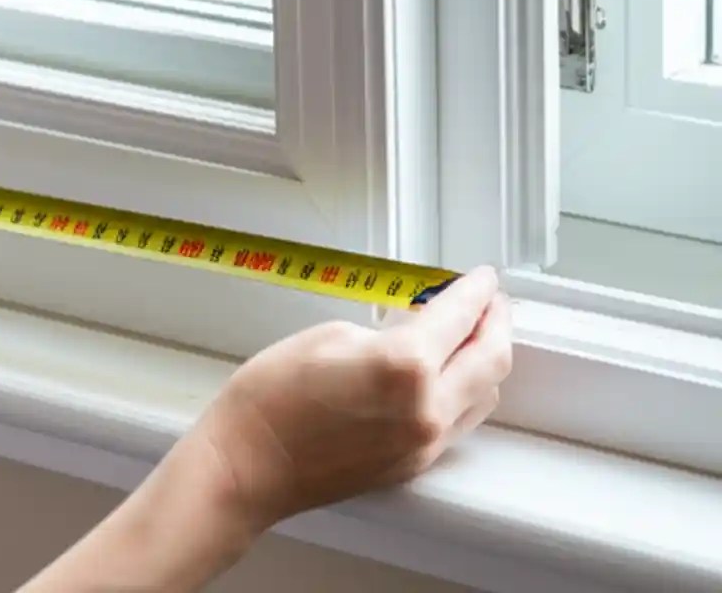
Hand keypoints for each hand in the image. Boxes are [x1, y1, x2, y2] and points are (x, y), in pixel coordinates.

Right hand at [192, 265, 511, 533]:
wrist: (246, 465)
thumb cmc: (270, 397)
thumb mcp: (329, 336)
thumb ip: (386, 331)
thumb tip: (417, 330)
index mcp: (406, 365)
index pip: (461, 316)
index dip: (476, 290)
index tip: (481, 277)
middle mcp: (428, 408)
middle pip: (493, 358)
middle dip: (496, 322)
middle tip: (488, 302)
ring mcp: (425, 442)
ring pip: (484, 394)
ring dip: (484, 360)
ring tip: (468, 337)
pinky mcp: (413, 464)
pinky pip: (459, 421)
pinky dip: (463, 391)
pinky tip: (444, 376)